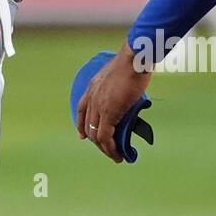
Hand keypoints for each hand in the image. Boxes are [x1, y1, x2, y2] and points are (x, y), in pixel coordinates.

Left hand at [76, 43, 151, 162]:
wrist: (134, 59)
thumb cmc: (132, 62)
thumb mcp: (118, 74)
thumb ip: (117, 86)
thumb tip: (126, 94)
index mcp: (93, 86)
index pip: (81, 109)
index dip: (81, 125)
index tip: (83, 136)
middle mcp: (92, 96)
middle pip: (88, 126)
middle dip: (97, 141)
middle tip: (108, 150)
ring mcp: (99, 105)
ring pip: (96, 135)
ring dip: (105, 149)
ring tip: (115, 156)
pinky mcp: (109, 112)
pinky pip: (105, 137)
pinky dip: (110, 149)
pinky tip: (117, 154)